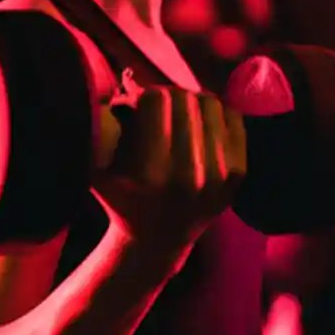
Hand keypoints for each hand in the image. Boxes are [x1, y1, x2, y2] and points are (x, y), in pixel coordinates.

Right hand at [94, 88, 246, 264]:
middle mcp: (187, 175)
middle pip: (183, 99)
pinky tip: (200, 121)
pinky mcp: (238, 175)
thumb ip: (97, 132)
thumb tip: (118, 95)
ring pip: (209, 103)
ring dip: (192, 99)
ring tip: (179, 111)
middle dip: (167, 95)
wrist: (157, 240)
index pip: (154, 100)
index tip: (137, 104)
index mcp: (149, 173)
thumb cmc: (120, 198)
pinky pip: (233, 117)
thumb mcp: (96, 170)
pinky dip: (215, 113)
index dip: (142, 95)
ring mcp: (218, 176)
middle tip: (158, 104)